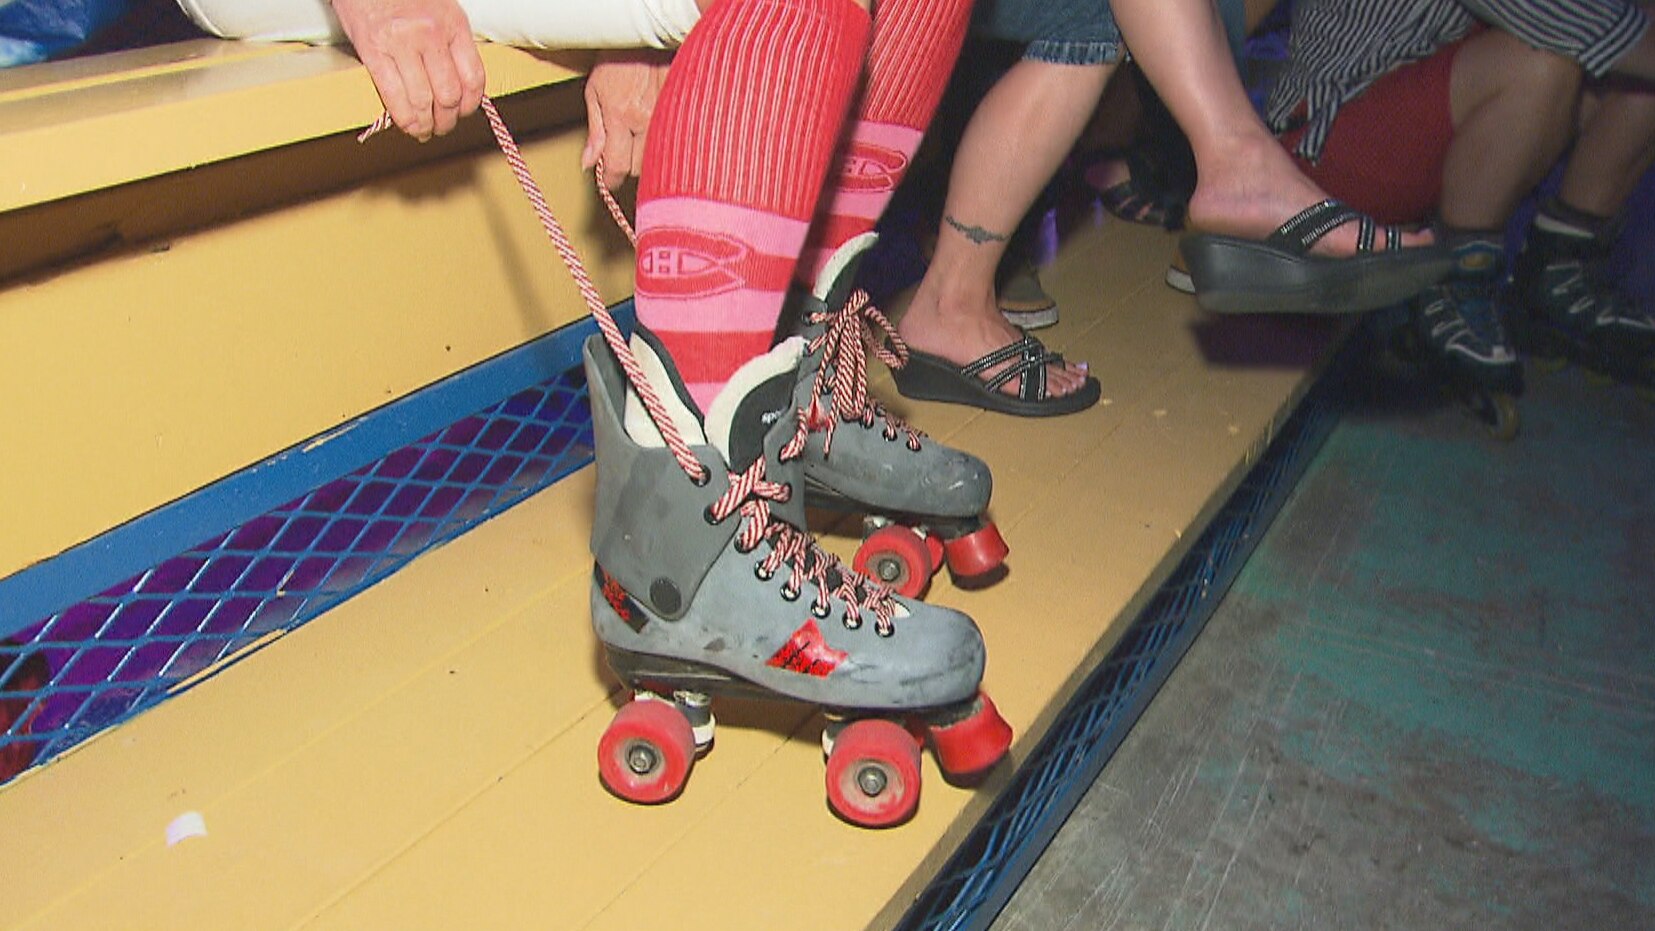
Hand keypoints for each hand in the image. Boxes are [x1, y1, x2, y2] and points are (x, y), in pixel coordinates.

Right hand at [329, 0, 485, 140]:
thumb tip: (459, 83)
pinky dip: (403, 118)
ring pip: (423, 102)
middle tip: (442, 127)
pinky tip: (407, 125)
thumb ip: (451, 42)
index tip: (464, 112)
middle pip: (449, 96)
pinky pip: (394, 96)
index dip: (471, 105)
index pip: (473, 78)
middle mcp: (431, 35)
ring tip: (423, 131)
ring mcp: (402, 44)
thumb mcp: (440, 8)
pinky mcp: (374, 51)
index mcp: (453, 24)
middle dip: (447, 120)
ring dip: (425, 125)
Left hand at [582, 50, 673, 187]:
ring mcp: (669, 115)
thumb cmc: (620, 57)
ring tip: (645, 140)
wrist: (648, 34)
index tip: (610, 181)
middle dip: (631, 164)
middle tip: (627, 150)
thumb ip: (594, 131)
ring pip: (662, 158)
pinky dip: (670, 141)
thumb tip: (588, 163)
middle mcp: (647, 118)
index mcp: (621, 115)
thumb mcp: (595, 91)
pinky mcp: (685, 110)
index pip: (617, 166)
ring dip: (652, 155)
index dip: (611, 179)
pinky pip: (679, 140)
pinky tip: (664, 132)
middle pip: (641, 167)